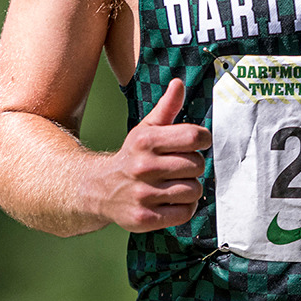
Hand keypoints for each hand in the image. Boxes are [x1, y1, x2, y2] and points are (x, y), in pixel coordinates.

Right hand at [94, 78, 210, 232]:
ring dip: (191, 189)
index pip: (193, 136)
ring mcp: (143, 194)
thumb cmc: (132, 156)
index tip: (196, 144)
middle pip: (197, 165)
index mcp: (146, 141)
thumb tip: (179, 83)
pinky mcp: (145, 218)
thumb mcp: (145, 129)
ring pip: (194, 191)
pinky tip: (172, 201)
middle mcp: (143, 167)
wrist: (99, 189)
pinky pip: (185, 213)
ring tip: (176, 185)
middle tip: (181, 168)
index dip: (202, 140)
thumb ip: (166, 107)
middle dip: (194, 166)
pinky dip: (185, 208)